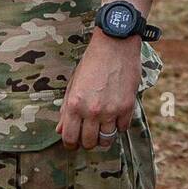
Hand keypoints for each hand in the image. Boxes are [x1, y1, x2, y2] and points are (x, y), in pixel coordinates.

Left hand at [56, 30, 140, 150]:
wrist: (115, 44)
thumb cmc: (92, 61)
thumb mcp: (74, 83)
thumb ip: (65, 109)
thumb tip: (60, 130)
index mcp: (74, 104)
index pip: (69, 138)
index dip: (71, 144)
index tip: (74, 142)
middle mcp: (91, 110)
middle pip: (89, 142)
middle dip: (87, 142)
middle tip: (89, 134)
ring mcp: (110, 110)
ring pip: (106, 140)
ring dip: (104, 137)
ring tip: (103, 128)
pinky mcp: (127, 106)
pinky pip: (122, 128)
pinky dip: (118, 126)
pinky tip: (116, 117)